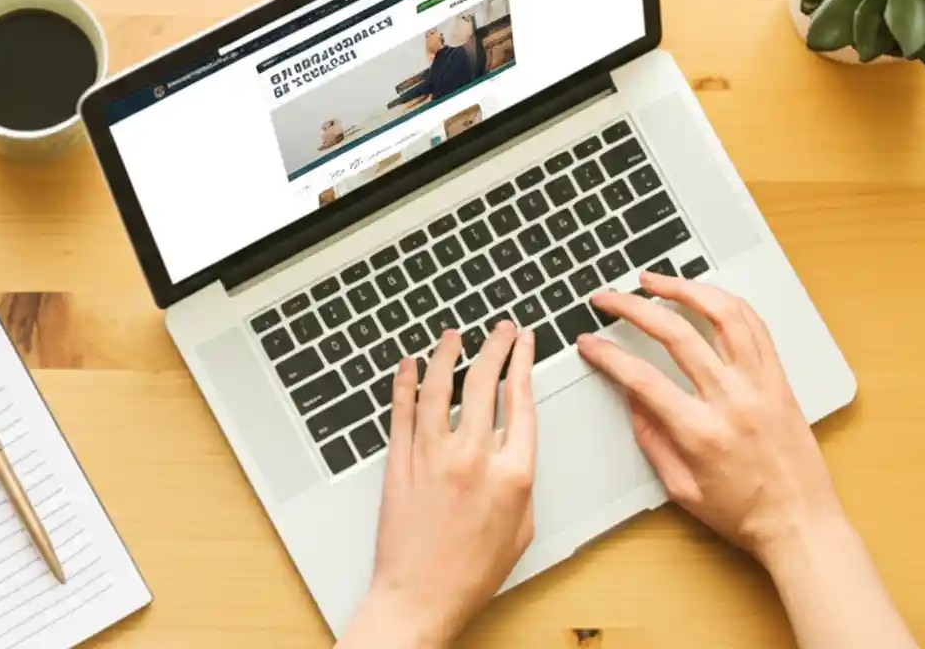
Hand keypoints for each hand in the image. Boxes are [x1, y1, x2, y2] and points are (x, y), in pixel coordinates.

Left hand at [338, 323, 537, 647]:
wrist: (421, 596)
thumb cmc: (472, 572)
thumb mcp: (522, 527)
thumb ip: (521, 480)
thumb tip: (514, 446)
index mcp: (512, 474)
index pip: (521, 401)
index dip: (523, 363)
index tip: (524, 342)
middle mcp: (473, 457)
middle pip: (484, 383)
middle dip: (494, 346)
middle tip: (498, 329)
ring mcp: (431, 456)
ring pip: (438, 387)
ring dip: (446, 354)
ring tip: (452, 336)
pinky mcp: (400, 462)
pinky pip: (401, 411)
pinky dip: (404, 382)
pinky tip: (408, 365)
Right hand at [578, 273, 844, 566]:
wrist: (800, 523)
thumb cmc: (742, 513)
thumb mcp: (679, 486)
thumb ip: (651, 437)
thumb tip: (630, 396)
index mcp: (700, 432)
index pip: (641, 378)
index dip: (607, 354)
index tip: (589, 342)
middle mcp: (732, 400)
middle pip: (676, 335)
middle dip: (633, 308)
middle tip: (609, 298)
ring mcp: (761, 385)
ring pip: (723, 316)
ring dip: (684, 289)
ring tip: (655, 280)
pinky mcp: (780, 379)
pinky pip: (755, 327)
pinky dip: (728, 303)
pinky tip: (706, 295)